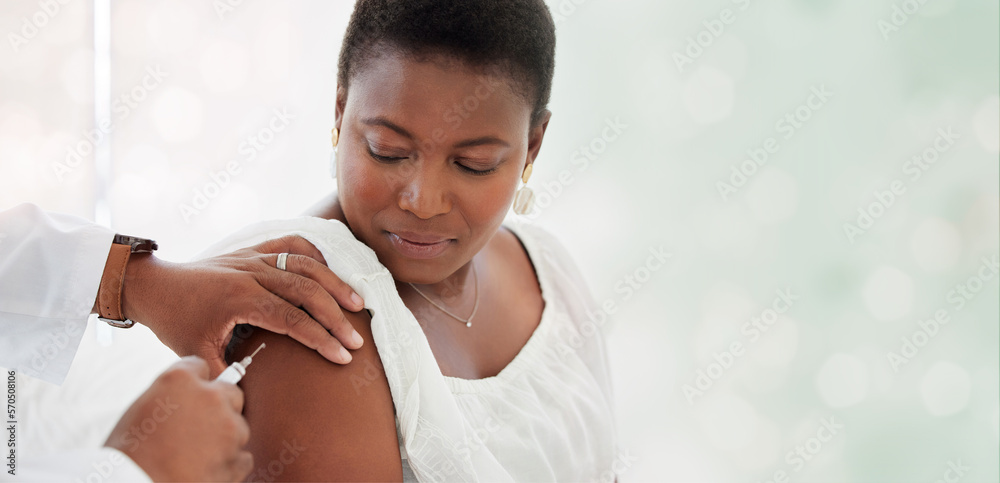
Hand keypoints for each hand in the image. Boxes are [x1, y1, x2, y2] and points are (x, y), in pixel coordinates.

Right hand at [105, 357, 251, 481]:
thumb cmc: (131, 452)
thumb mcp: (143, 408)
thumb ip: (172, 395)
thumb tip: (187, 397)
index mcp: (181, 380)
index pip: (200, 367)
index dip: (195, 383)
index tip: (192, 395)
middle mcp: (210, 397)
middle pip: (230, 393)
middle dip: (219, 406)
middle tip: (199, 425)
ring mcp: (228, 428)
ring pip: (238, 426)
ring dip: (224, 436)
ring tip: (197, 453)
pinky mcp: (236, 458)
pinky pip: (242, 456)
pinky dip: (229, 462)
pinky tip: (208, 467)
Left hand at [119, 235, 364, 375]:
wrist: (154, 286)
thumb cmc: (176, 322)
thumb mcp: (196, 354)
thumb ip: (225, 375)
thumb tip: (251, 398)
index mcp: (239, 298)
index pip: (292, 319)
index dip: (321, 339)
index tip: (342, 357)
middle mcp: (251, 273)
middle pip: (307, 290)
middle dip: (336, 316)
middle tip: (357, 340)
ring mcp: (253, 257)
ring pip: (305, 264)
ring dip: (334, 283)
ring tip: (357, 304)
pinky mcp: (253, 249)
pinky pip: (291, 244)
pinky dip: (315, 254)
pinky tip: (330, 270)